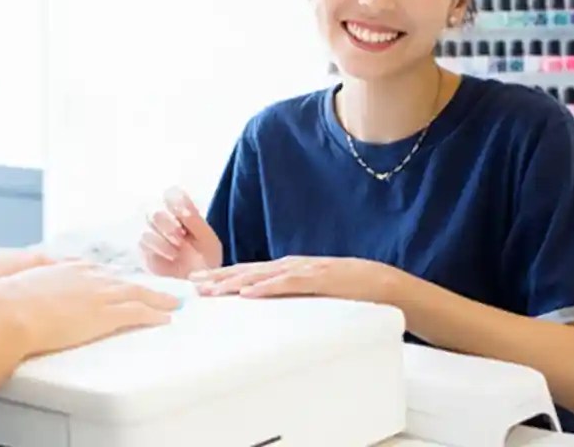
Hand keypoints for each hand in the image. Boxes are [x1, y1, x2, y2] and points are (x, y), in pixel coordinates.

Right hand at [0, 262, 179, 357]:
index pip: (99, 272)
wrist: (3, 312)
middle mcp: (86, 276)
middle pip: (124, 280)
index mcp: (66, 269)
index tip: (125, 282)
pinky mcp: (103, 314)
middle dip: (144, 285)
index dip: (115, 279)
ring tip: (173, 302)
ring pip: (137, 293)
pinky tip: (165, 317)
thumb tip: (19, 299)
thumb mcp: (16, 287)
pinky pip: (137, 312)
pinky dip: (155, 314)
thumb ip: (25, 289)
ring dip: (158, 298)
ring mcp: (97, 293)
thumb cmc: (2, 304)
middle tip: (162, 289)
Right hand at [138, 187, 222, 277]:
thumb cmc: (206, 259)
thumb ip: (194, 220)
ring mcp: (152, 235)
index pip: (170, 194)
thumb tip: (180, 205)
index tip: (184, 215)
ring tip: (177, 252)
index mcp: (181, 212)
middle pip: (154, 211)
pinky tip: (170, 258)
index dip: (174, 201)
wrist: (200, 283)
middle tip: (181, 238)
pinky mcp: (145, 251)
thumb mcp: (207, 238)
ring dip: (163, 240)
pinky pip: (143, 243)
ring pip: (146, 228)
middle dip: (168, 225)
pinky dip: (157, 250)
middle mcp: (164, 221)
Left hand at [189, 256, 404, 302]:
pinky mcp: (317, 279)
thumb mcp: (310, 293)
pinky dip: (266, 288)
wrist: (379, 281)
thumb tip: (266, 307)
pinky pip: (287, 284)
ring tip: (212, 290)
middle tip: (193, 284)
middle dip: (219, 277)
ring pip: (261, 276)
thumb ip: (289, 295)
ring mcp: (302, 270)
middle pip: (247, 271)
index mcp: (287, 269)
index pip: (248, 272)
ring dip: (234, 282)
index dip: (222, 276)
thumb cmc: (346, 290)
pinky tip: (248, 294)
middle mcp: (289, 266)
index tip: (198, 282)